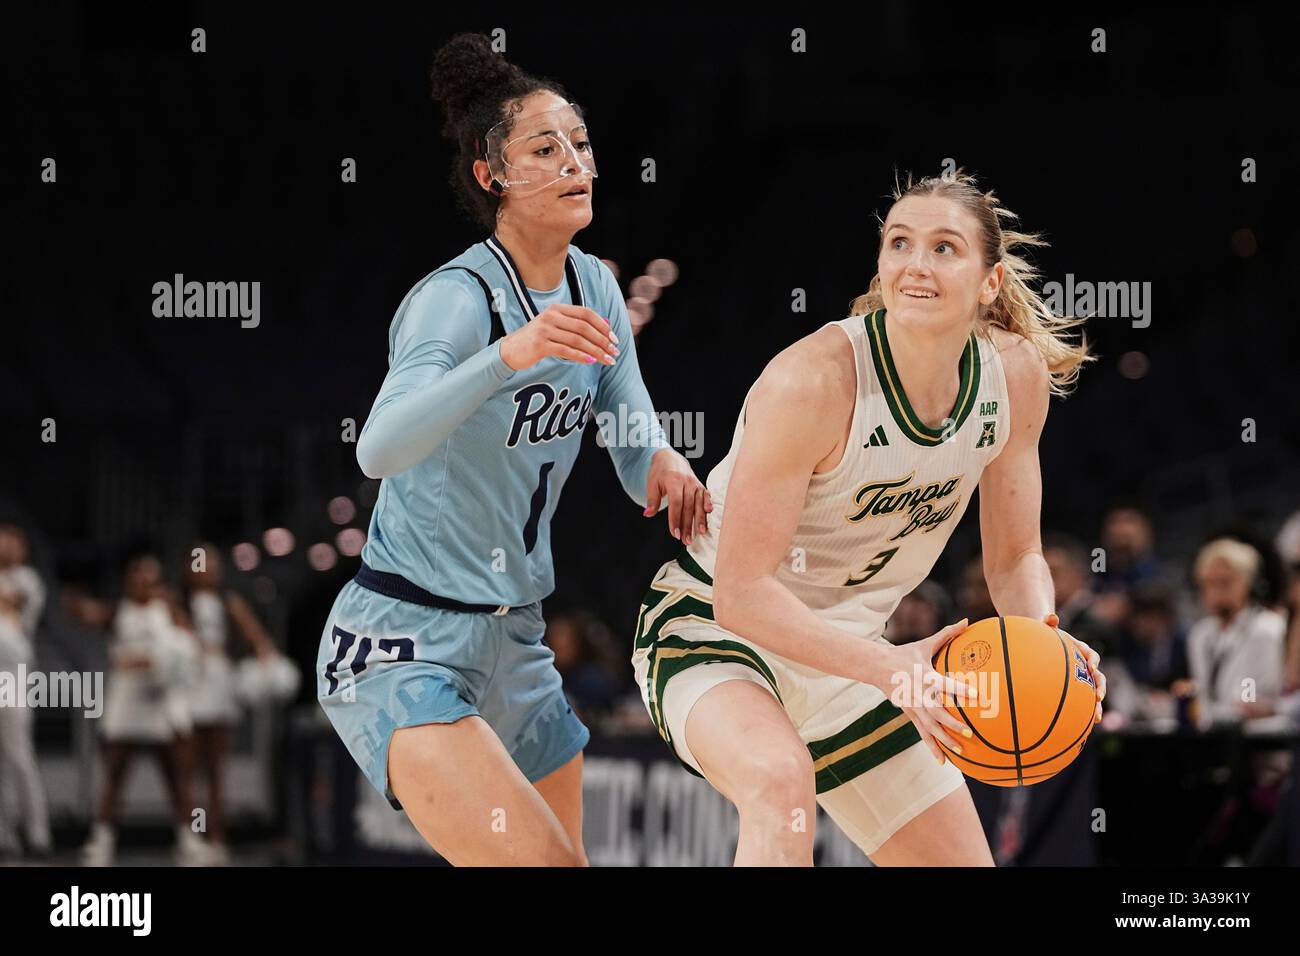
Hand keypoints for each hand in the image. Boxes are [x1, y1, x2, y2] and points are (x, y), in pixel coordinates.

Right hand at [499, 303, 618, 370]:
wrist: (511, 350)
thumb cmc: (538, 339)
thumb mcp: (557, 327)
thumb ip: (577, 324)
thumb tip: (607, 324)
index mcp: (558, 308)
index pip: (586, 313)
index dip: (602, 326)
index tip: (615, 339)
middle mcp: (551, 316)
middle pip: (584, 327)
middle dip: (602, 340)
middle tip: (614, 351)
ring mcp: (544, 329)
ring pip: (577, 340)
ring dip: (595, 351)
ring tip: (607, 360)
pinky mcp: (540, 344)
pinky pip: (566, 351)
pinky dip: (580, 356)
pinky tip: (591, 362)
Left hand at [643, 449, 711, 545]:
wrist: (670, 458)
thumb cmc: (659, 473)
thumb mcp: (652, 485)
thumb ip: (652, 500)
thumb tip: (648, 514)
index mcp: (673, 480)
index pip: (676, 503)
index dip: (675, 519)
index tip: (674, 533)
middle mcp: (687, 481)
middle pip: (688, 506)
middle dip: (687, 525)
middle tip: (686, 540)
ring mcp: (695, 483)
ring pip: (698, 503)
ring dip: (700, 519)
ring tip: (699, 533)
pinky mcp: (700, 485)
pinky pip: (706, 496)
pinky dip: (708, 504)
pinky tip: (710, 513)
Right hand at [878, 619, 979, 764]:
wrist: (877, 667)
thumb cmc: (905, 654)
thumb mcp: (925, 644)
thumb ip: (947, 635)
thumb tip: (966, 621)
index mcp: (925, 676)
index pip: (945, 684)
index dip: (960, 689)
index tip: (976, 695)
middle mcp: (919, 695)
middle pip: (936, 712)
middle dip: (952, 723)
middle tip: (968, 732)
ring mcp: (913, 707)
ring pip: (929, 727)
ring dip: (944, 740)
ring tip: (960, 751)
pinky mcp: (910, 715)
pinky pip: (923, 733)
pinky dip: (932, 747)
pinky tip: (943, 761)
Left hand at [1045, 613, 1105, 724]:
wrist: (1046, 641)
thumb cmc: (1046, 634)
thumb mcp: (1047, 627)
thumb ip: (1049, 621)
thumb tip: (1051, 616)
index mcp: (1081, 650)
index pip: (1092, 656)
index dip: (1093, 662)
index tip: (1092, 668)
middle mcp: (1086, 665)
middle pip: (1098, 678)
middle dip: (1100, 688)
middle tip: (1098, 698)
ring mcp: (1083, 678)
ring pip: (1094, 692)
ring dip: (1097, 706)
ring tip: (1096, 719)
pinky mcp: (1077, 688)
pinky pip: (1082, 701)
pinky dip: (1084, 712)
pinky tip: (1080, 726)